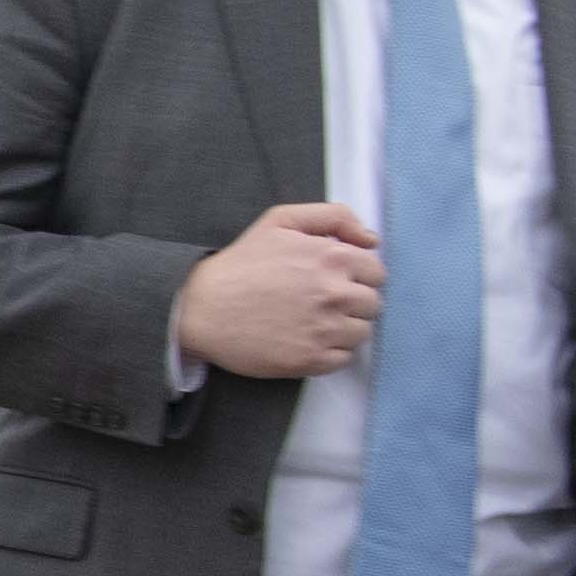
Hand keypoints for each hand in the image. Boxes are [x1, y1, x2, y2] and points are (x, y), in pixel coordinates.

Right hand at [175, 199, 384, 379]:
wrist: (199, 308)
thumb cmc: (239, 264)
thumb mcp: (280, 221)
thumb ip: (333, 216)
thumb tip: (371, 240)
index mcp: (333, 258)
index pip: (376, 273)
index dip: (356, 276)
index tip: (333, 281)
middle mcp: (335, 294)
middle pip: (372, 304)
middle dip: (351, 302)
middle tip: (319, 303)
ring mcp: (325, 330)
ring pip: (361, 332)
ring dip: (343, 328)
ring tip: (312, 322)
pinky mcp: (311, 359)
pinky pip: (343, 359)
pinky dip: (329, 352)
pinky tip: (304, 340)